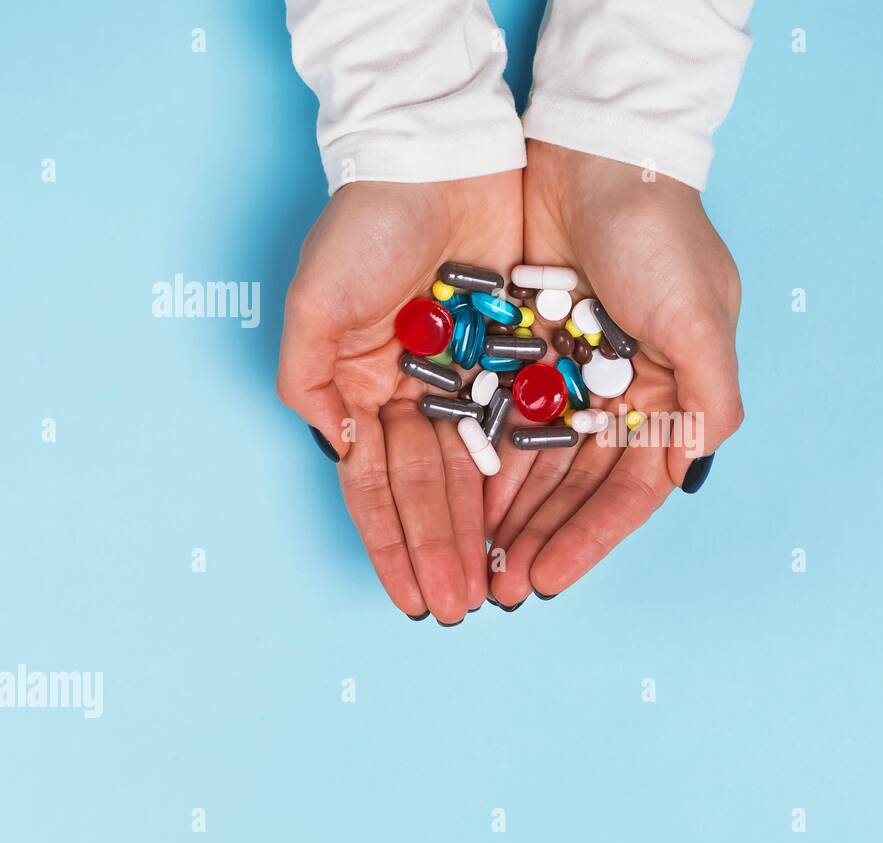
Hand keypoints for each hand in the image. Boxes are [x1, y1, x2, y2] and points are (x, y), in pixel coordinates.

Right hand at [278, 176, 521, 622]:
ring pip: (482, 471)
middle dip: (444, 551)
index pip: (379, 485)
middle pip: (434, 489)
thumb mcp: (315, 301)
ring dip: (486, 532)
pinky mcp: (523, 357)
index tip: (408, 599)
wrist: (441, 152)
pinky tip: (531, 526)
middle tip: (460, 610)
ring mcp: (474, 379)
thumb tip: (333, 451)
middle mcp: (421, 393)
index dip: (393, 543)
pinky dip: (527, 478)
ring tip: (501, 586)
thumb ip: (309, 380)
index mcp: (368, 387)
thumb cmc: (369, 223)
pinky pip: (527, 428)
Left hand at [484, 141, 743, 605]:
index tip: (550, 578)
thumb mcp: (701, 317)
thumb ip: (708, 399)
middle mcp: (619, 392)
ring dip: (509, 511)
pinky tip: (460, 496)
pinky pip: (498, 414)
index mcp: (668, 394)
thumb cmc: (660, 234)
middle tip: (500, 586)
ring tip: (474, 558)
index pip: (630, 487)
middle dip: (542, 536)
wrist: (597, 149)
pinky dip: (482, 456)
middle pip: (577, 485)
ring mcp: (567, 371)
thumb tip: (693, 470)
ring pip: (534, 460)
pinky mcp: (522, 345)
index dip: (591, 536)